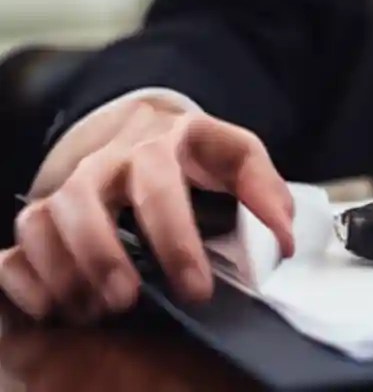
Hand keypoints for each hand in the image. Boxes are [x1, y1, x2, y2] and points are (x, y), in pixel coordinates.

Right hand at [0, 97, 294, 322]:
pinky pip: (25, 236)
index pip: (172, 180)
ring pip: (55, 214)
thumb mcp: (233, 154)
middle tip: (142, 299)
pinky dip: (33, 273)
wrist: (136, 125)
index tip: (198, 288)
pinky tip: (59, 304)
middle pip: (102, 194)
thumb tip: (286, 239)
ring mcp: (77, 179)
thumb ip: (264, 188)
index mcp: (171, 140)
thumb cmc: (191, 152)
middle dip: (117, 250)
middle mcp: (116, 156)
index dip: (180, 236)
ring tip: (104, 307)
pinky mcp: (47, 206)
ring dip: (75, 266)